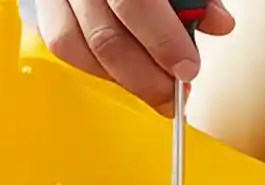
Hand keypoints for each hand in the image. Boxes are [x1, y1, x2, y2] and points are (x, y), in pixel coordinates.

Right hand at [35, 0, 234, 114]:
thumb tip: (219, 24)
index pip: (135, 3)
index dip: (164, 41)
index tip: (188, 68)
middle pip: (105, 37)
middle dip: (146, 78)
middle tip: (174, 95)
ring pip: (77, 47)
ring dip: (119, 79)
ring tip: (153, 88)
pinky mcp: (46, 4)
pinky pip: (62, 45)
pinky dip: (95, 67)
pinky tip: (123, 71)